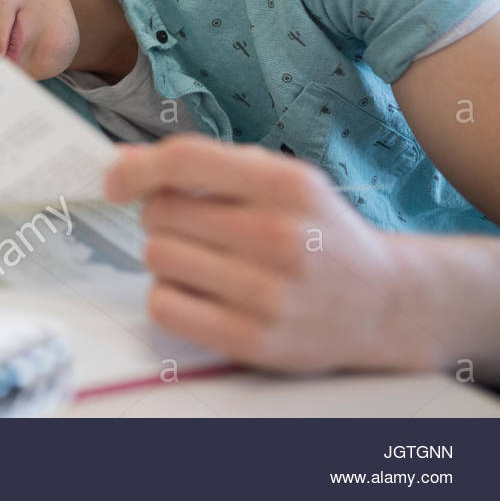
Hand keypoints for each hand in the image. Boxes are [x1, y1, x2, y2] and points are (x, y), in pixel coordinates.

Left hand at [104, 134, 439, 373]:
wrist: (385, 303)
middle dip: (162, 216)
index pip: (184, 160)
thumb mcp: (280, 181)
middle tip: (193, 228)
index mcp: (286, 184)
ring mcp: (268, 292)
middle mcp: (279, 236)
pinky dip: (170, 297)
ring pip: (157, 257)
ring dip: (166, 257)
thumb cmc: (317, 233)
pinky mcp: (253, 340)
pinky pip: (164, 306)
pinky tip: (201, 293)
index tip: (114, 182)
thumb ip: (205, 165)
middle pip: (160, 212)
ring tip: (205, 261)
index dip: (135, 168)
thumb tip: (123, 161)